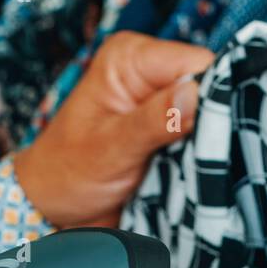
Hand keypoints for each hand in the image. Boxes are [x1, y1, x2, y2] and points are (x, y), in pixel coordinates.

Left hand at [13, 31, 212, 227]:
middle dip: (212, 124)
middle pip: (212, 87)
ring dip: (209, 145)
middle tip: (200, 159)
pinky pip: (205, 138)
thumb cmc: (66, 173)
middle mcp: (151, 72)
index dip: (213, 96)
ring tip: (192, 170)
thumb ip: (152, 121)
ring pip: (213, 116)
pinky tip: (195, 174)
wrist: (53, 209)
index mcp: (131, 58)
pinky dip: (204, 157)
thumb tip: (194, 94)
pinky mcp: (171, 130)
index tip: (212, 134)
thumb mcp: (109, 148)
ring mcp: (163, 103)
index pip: (198, 62)